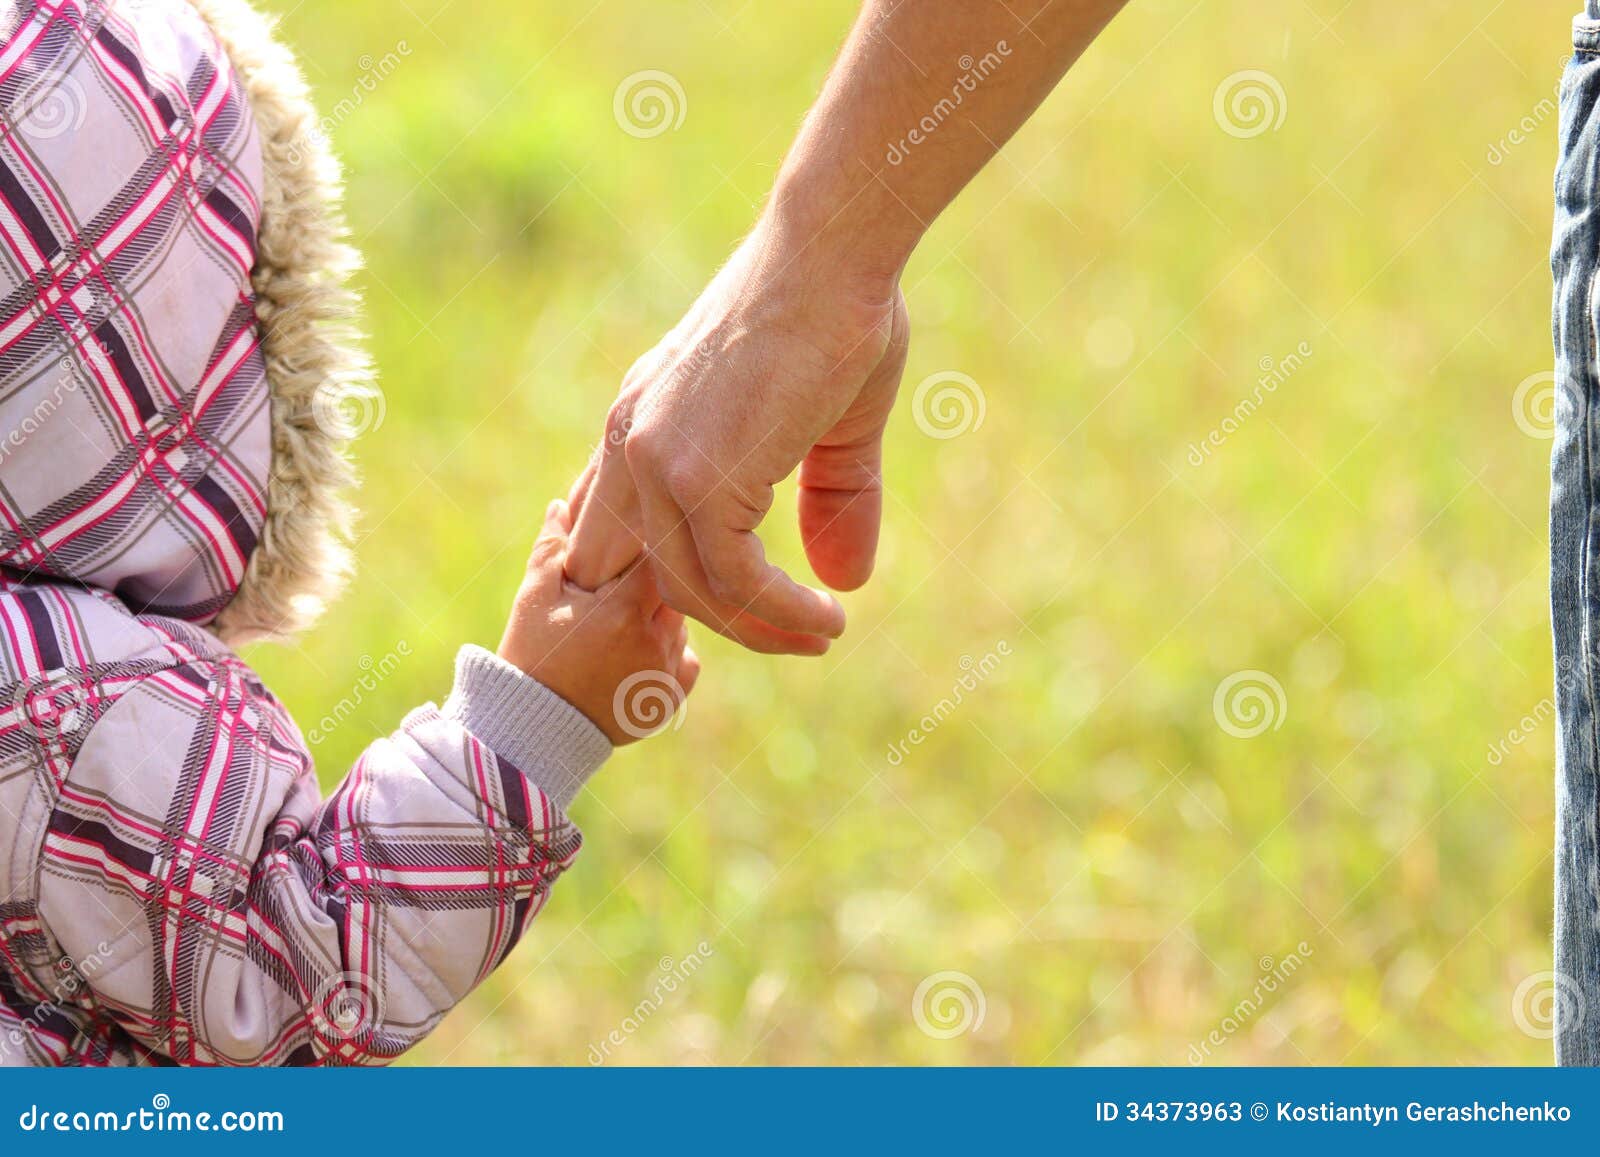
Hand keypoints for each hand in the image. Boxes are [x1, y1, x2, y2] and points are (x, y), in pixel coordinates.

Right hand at [499, 499, 699, 744]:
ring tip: (624, 620)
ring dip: (661, 616)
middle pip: (676, 591)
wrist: (533, 728)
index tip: (629, 550)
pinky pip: (687, 662)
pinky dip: (671, 653)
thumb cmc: (530, 656)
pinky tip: (637, 651)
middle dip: (653, 583)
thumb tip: (562, 504)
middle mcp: (653, 642)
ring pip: (681, 624)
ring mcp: (665, 673)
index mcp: (623, 611)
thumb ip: (553, 547)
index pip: (657, 559)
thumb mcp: (534, 597)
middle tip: (625, 586)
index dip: (644, 549)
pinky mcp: (668, 699)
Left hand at [564, 216, 910, 655]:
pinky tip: (825, 617)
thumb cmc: (835, 316)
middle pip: (661, 575)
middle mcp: (632, 443)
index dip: (676, 586)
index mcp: (643, 423)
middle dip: (729, 621)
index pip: (628, 533)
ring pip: (695, 589)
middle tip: (797, 637)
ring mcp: (655, 460)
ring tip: (821, 633)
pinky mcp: (696, 477)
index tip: (738, 614)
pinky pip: (735, 581)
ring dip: (763, 627)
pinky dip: (782, 612)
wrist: (835, 256)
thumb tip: (846, 582)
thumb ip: (825, 503)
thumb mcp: (824, 428)